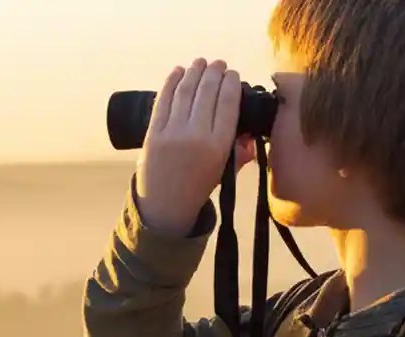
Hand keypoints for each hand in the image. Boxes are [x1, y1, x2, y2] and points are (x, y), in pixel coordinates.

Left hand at [135, 58, 255, 235]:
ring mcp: (172, 133)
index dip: (230, 83)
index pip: (228, 103)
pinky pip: (162, 101)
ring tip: (200, 62)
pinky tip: (177, 72)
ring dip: (194, 72)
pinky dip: (170, 82)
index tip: (232, 73)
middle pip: (207, 91)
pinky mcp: (152, 133)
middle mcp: (196, 136)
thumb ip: (240, 152)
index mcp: (218, 145)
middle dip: (214, 72)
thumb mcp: (224, 171)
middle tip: (218, 63)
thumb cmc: (197, 187)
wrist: (164, 206)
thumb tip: (252, 134)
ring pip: (185, 91)